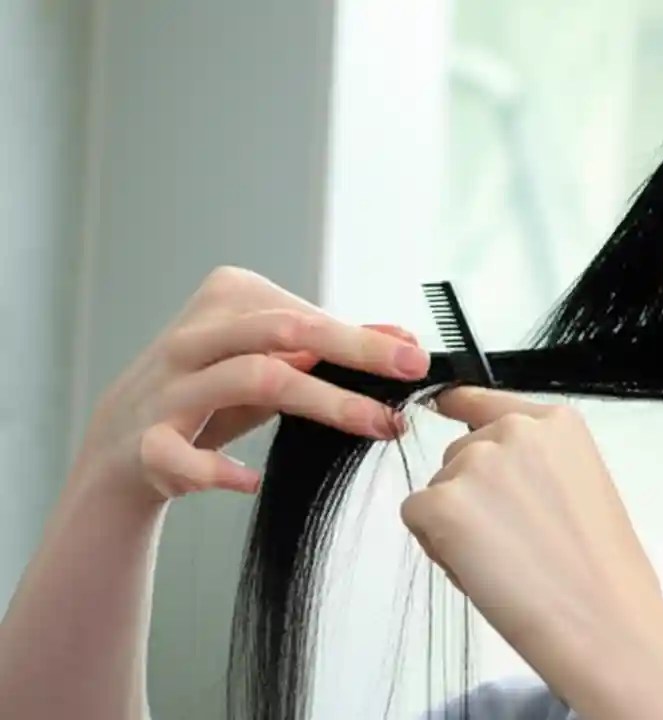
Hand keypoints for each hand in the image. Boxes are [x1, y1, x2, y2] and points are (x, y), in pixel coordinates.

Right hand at [70, 265, 430, 505]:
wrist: (122, 441)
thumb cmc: (214, 391)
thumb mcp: (275, 363)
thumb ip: (337, 348)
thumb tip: (407, 341)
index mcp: (227, 301)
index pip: (305, 315)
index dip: (363, 337)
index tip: (417, 359)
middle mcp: (195, 336)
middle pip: (283, 332)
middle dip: (354, 351)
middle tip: (411, 371)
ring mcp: (167, 387)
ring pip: (249, 379)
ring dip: (322, 403)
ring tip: (376, 426)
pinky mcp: (144, 443)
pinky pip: (179, 455)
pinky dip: (217, 471)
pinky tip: (253, 480)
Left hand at [399, 386, 662, 666]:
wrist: (602, 620)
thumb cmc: (605, 572)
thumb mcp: (585, 486)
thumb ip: (540, 466)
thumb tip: (499, 481)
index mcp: (557, 423)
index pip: (486, 401)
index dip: (463, 410)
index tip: (444, 406)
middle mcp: (514, 430)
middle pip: (460, 454)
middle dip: (471, 494)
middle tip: (512, 543)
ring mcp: (476, 463)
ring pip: (438, 489)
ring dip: (454, 524)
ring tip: (504, 563)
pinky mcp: (442, 502)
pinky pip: (416, 517)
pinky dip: (436, 547)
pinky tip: (480, 571)